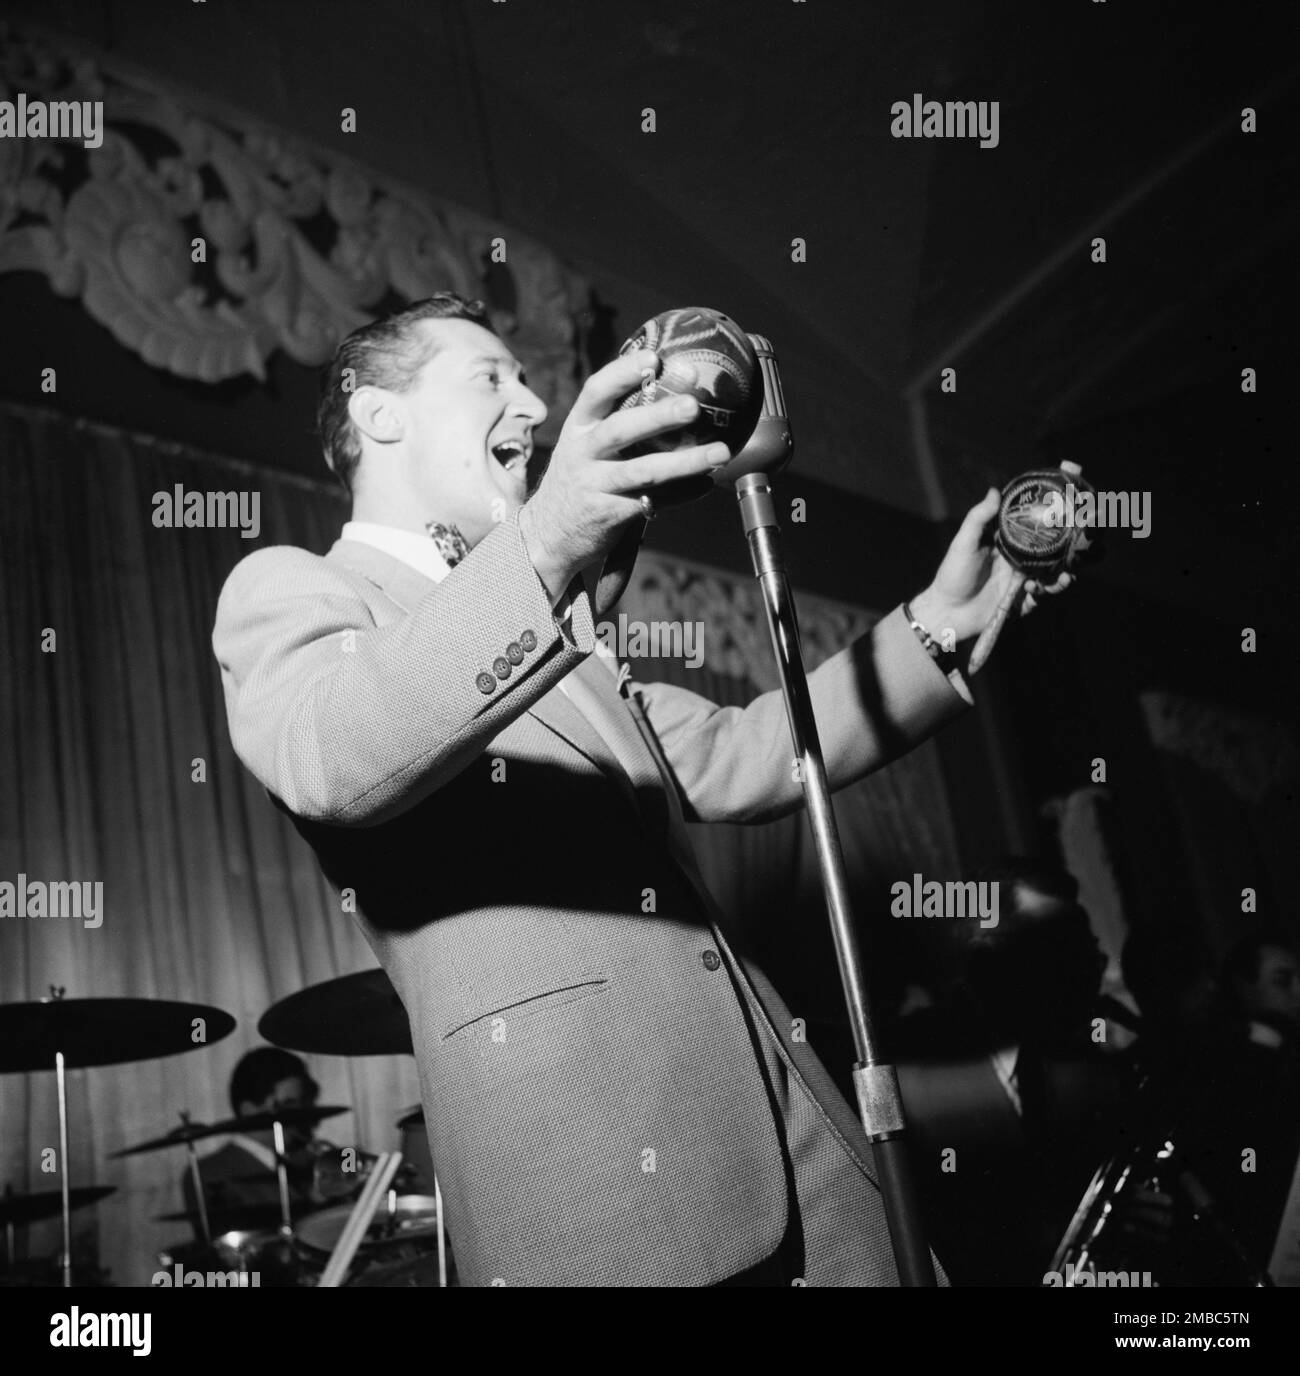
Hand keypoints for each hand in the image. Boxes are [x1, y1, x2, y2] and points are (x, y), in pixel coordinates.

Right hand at [518, 350, 729, 601]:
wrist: (549, 533)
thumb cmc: (581, 476)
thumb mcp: (585, 443)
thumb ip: (618, 419)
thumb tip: (676, 388)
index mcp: (579, 426)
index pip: (597, 391)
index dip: (624, 372)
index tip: (654, 357)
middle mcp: (583, 453)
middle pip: (621, 430)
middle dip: (658, 416)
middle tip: (693, 406)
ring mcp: (595, 485)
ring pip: (643, 472)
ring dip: (684, 462)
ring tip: (720, 452)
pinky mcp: (610, 514)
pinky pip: (653, 502)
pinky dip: (683, 493)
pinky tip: (707, 484)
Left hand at [908, 488, 1072, 644]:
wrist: (947, 612)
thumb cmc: (952, 574)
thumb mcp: (964, 543)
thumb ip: (979, 518)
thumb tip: (995, 490)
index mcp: (1006, 547)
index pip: (1033, 532)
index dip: (1050, 526)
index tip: (1067, 516)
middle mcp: (1016, 563)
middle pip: (1048, 556)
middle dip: (1064, 555)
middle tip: (1077, 551)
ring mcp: (1019, 584)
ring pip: (1049, 578)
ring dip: (1059, 577)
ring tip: (1065, 577)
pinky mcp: (1019, 603)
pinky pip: (1038, 598)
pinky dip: (1043, 594)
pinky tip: (1036, 590)